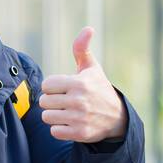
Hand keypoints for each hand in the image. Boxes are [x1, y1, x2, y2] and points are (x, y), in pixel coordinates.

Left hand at [38, 27, 126, 142]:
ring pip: (47, 116)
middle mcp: (79, 100)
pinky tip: (70, 123)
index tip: (62, 88)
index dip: (52, 86)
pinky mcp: (79, 133)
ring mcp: (79, 118)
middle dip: (52, 101)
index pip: (46, 84)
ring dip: (54, 115)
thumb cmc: (98, 88)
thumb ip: (82, 49)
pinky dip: (59, 128)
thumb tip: (88, 28)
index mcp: (79, 83)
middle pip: (44, 101)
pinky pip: (54, 131)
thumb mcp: (92, 68)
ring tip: (66, 112)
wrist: (117, 117)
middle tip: (64, 101)